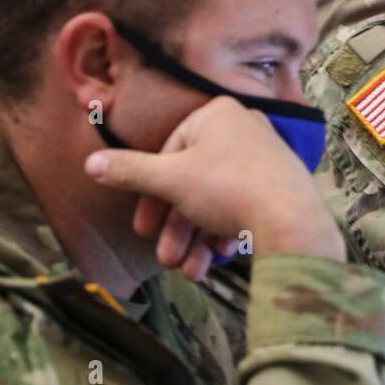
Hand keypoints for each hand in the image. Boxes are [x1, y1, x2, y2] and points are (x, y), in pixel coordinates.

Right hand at [84, 96, 344, 272]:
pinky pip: (242, 206)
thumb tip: (91, 163)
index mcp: (218, 114)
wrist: (292, 220)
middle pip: (193, 182)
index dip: (152, 194)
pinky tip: (217, 259)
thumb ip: (129, 171)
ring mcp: (266, 157)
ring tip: (191, 270)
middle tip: (165, 259)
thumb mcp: (168, 180)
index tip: (144, 228)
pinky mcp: (281, 185)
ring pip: (216, 201)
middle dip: (176, 227)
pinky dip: (224, 234)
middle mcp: (245, 129)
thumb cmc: (229, 189)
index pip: (170, 152)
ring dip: (196, 239)